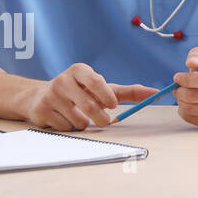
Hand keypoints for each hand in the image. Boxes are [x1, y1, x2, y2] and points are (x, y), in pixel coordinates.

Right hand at [20, 64, 155, 130]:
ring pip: (77, 120)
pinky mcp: (40, 110)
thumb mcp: (103, 88)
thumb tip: (156, 94)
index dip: (106, 95)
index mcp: (79, 70)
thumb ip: (130, 92)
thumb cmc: (80, 92)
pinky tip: (64, 118)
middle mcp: (62, 80)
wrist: (41, 96)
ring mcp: (50, 95)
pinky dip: (70, 127)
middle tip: (105, 121)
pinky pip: (64, 127)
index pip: (96, 81)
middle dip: (100, 118)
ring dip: (84, 123)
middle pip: (88, 105)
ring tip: (80, 116)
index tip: (113, 106)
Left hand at [174, 47, 197, 129]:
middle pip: (195, 96)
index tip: (177, 77)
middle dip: (180, 91)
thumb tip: (190, 63)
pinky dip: (184, 110)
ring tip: (183, 94)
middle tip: (177, 88)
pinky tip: (190, 103)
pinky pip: (191, 118)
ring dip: (181, 101)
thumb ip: (197, 56)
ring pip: (191, 108)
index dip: (187, 79)